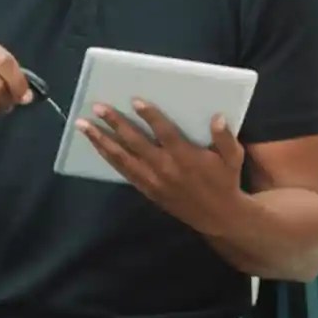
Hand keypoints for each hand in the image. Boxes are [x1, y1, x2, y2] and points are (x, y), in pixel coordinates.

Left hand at [78, 99, 247, 235]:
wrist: (218, 217)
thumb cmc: (225, 181)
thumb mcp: (233, 158)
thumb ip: (225, 137)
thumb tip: (217, 117)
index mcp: (186, 157)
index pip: (164, 133)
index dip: (150, 116)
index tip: (135, 100)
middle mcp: (165, 168)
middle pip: (135, 143)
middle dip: (115, 124)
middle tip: (98, 107)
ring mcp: (153, 180)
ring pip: (122, 158)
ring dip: (101, 141)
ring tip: (83, 126)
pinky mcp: (147, 189)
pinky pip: (123, 172)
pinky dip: (109, 158)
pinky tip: (97, 146)